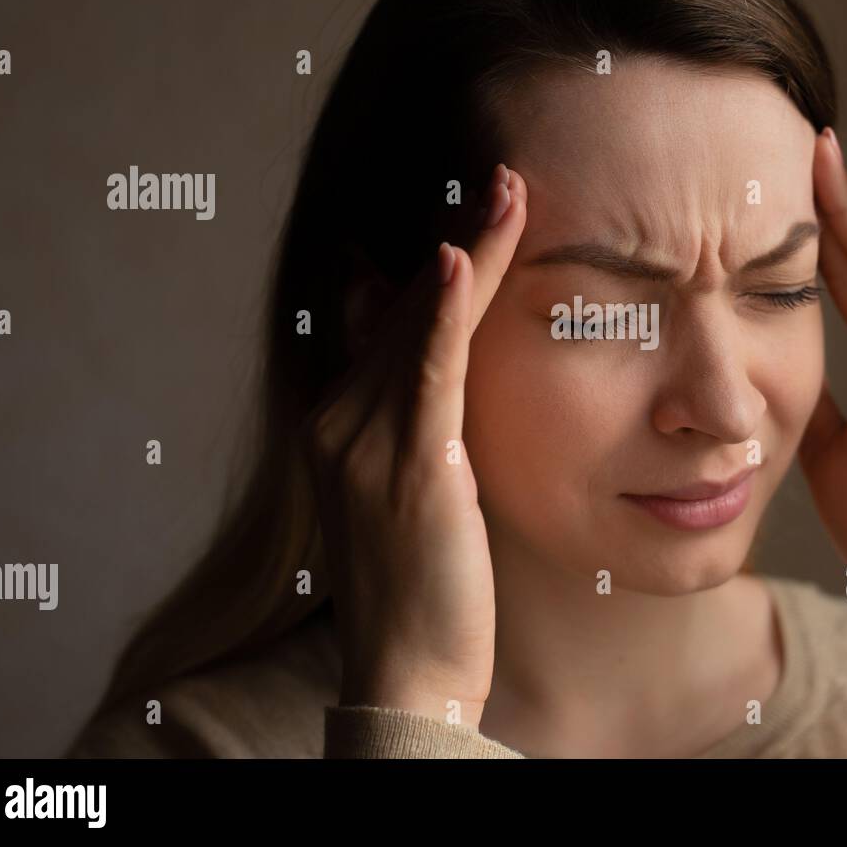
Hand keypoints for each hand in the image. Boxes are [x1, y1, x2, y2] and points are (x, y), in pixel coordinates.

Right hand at [303, 162, 526, 725]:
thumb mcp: (413, 491)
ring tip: (509, 188)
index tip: (478, 210)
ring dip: (469, 251)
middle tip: (504, 175)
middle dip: (458, 241)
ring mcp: (364, 443)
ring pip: (420, 325)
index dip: (435, 265)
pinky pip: (428, 373)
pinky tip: (462, 256)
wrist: (408, 670)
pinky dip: (445, 311)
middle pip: (403, 309)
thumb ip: (419, 423)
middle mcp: (339, 422)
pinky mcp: (408, 469)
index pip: (389, 321)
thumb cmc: (424, 584)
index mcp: (337, 424)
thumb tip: (438, 368)